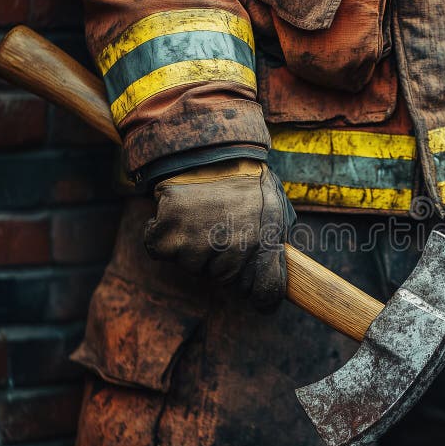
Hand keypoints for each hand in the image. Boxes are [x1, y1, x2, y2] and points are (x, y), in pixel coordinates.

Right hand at [144, 159, 294, 310]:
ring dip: (197, 248)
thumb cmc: (246, 179)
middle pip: (229, 282)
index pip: (267, 293)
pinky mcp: (168, 238)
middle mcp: (234, 249)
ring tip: (204, 216)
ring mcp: (199, 246)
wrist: (206, 148)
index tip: (261, 296)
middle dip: (228, 264)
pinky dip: (166, 238)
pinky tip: (179, 217)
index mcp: (266, 242)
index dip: (264, 297)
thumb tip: (281, 270)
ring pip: (195, 267)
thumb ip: (278, 241)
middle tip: (225, 230)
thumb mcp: (277, 207)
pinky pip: (164, 252)